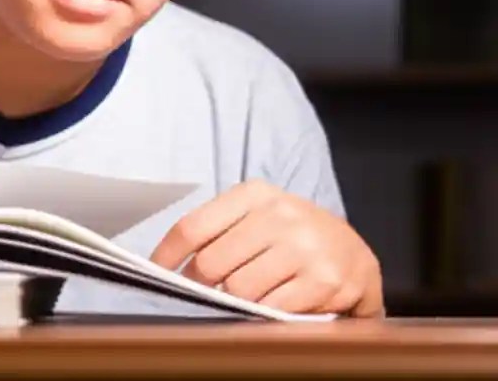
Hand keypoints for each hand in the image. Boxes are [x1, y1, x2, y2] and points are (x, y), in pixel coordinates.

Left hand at [149, 179, 383, 316]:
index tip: (155, 273)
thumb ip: (216, 234)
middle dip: (202, 286)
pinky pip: (272, 310)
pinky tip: (273, 307)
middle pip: (211, 264)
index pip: (192, 227)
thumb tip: (169, 267)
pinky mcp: (325, 281)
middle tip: (208, 294)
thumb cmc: (292, 238)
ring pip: (239, 290)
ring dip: (236, 302)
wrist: (355, 255)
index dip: (166, 256)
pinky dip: (264, 316)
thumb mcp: (256, 218)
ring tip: (248, 298)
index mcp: (256, 194)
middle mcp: (281, 214)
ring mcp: (305, 247)